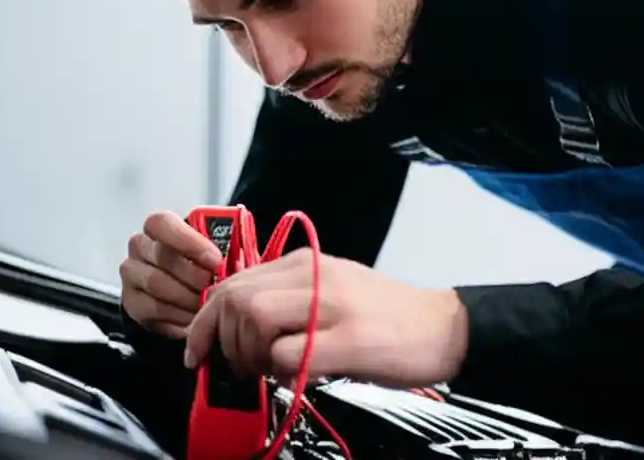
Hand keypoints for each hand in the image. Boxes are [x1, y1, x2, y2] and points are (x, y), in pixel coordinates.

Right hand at [120, 210, 224, 339]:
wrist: (181, 288)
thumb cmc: (200, 262)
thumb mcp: (212, 248)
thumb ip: (222, 247)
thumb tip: (242, 257)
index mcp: (158, 226)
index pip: (162, 224)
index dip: (188, 241)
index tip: (216, 260)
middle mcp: (140, 246)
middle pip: (162, 258)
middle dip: (194, 276)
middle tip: (217, 288)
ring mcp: (132, 274)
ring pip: (156, 285)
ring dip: (188, 298)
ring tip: (209, 305)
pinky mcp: (131, 302)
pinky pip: (153, 310)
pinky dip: (178, 316)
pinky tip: (195, 319)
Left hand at [183, 248, 468, 387]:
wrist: (444, 326)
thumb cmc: (385, 316)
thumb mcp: (330, 290)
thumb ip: (286, 298)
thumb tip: (235, 323)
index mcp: (304, 264)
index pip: (231, 283)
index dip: (203, 321)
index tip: (199, 350)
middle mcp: (314, 277)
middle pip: (235, 299)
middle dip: (219, 342)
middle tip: (237, 368)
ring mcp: (332, 307)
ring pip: (254, 320)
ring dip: (248, 357)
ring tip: (268, 373)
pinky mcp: (351, 340)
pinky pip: (290, 356)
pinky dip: (282, 375)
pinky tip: (299, 380)